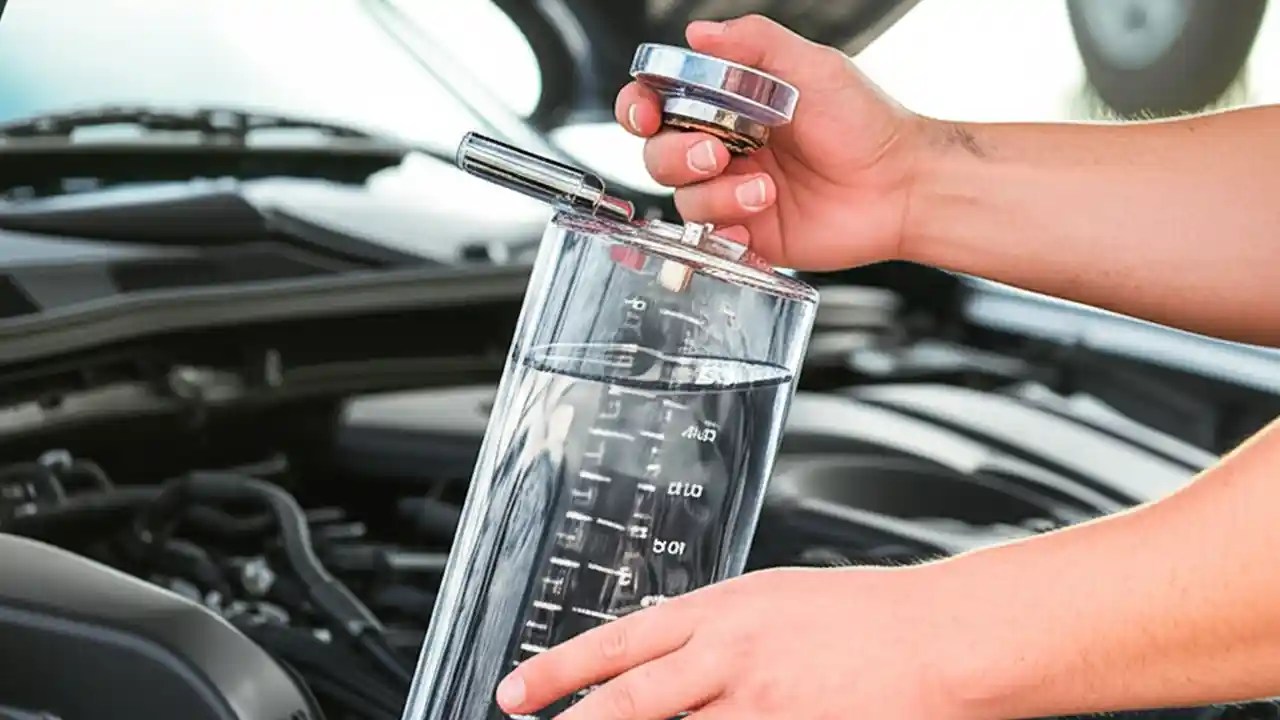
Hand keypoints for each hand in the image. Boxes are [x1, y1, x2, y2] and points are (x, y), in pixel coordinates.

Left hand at [494, 567, 970, 718]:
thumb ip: (715, 629)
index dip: (559, 669)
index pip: (617, 641)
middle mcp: (729, 657)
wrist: (940, 641)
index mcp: (722, 611)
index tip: (518, 691)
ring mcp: (757, 707)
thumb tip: (666, 655)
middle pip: (627, 700)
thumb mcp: (773, 598)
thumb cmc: (867, 616)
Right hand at [616, 15, 924, 270]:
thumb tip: (699, 33)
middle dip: (676, 154)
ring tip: (765, 188)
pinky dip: (725, 230)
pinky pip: (711, 240)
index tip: (648, 110)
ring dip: (716, 193)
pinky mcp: (749, 235)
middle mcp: (725, 151)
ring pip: (683, 199)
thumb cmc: (866, 124)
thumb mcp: (812, 67)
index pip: (660, 104)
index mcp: (729, 107)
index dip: (640, 107)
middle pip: (658, 155)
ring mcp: (734, 195)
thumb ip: (755, 43)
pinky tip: (757, 217)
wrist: (903, 184)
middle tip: (716, 152)